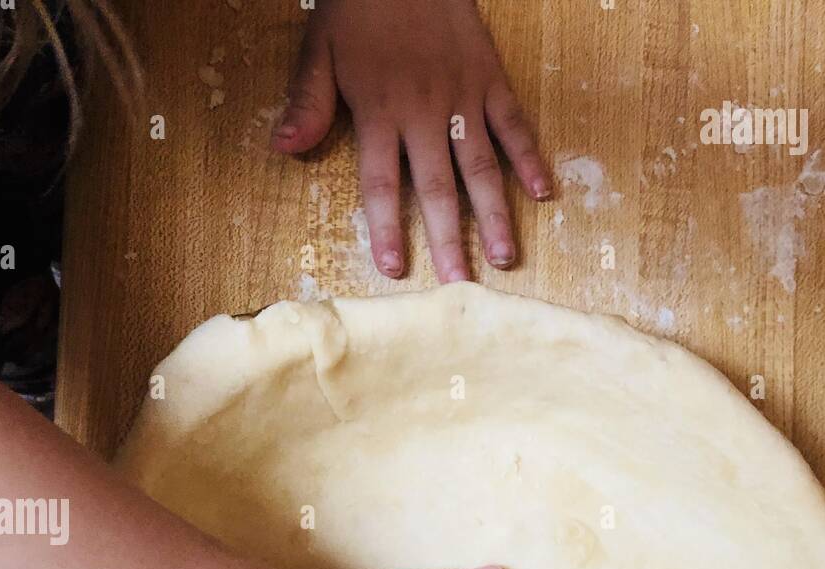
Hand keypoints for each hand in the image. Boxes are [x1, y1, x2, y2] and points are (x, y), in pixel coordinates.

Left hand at [271, 0, 551, 282]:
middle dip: (448, 239)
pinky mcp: (489, 78)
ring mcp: (462, 95)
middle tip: (460, 285)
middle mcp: (424, 111)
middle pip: (436, 186)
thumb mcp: (321, 48)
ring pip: (480, 164)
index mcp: (379, 110)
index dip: (387, 227)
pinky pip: (513, 123)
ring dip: (493, 214)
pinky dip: (529, 157)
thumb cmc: (358, 4)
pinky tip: (542, 193)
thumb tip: (282, 148)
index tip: (395, 268)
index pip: (381, 182)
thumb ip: (308, 103)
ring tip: (504, 257)